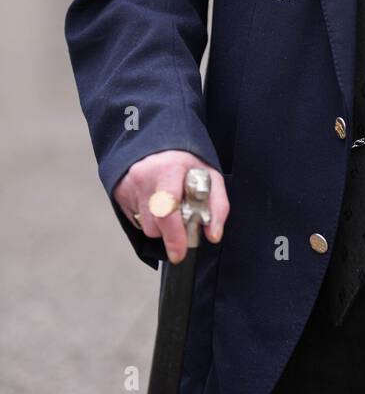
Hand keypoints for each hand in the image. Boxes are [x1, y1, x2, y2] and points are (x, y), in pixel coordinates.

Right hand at [113, 151, 229, 263]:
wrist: (156, 140)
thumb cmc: (186, 161)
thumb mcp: (210, 175)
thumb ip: (217, 206)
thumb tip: (213, 236)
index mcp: (168, 169)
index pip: (167, 210)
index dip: (174, 236)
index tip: (179, 253)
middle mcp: (144, 177)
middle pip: (156, 225)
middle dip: (172, 230)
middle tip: (183, 217)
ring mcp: (128, 185)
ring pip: (145, 226)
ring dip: (160, 225)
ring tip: (169, 205)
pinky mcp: (119, 192)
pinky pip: (135, 220)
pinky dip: (148, 218)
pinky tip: (155, 202)